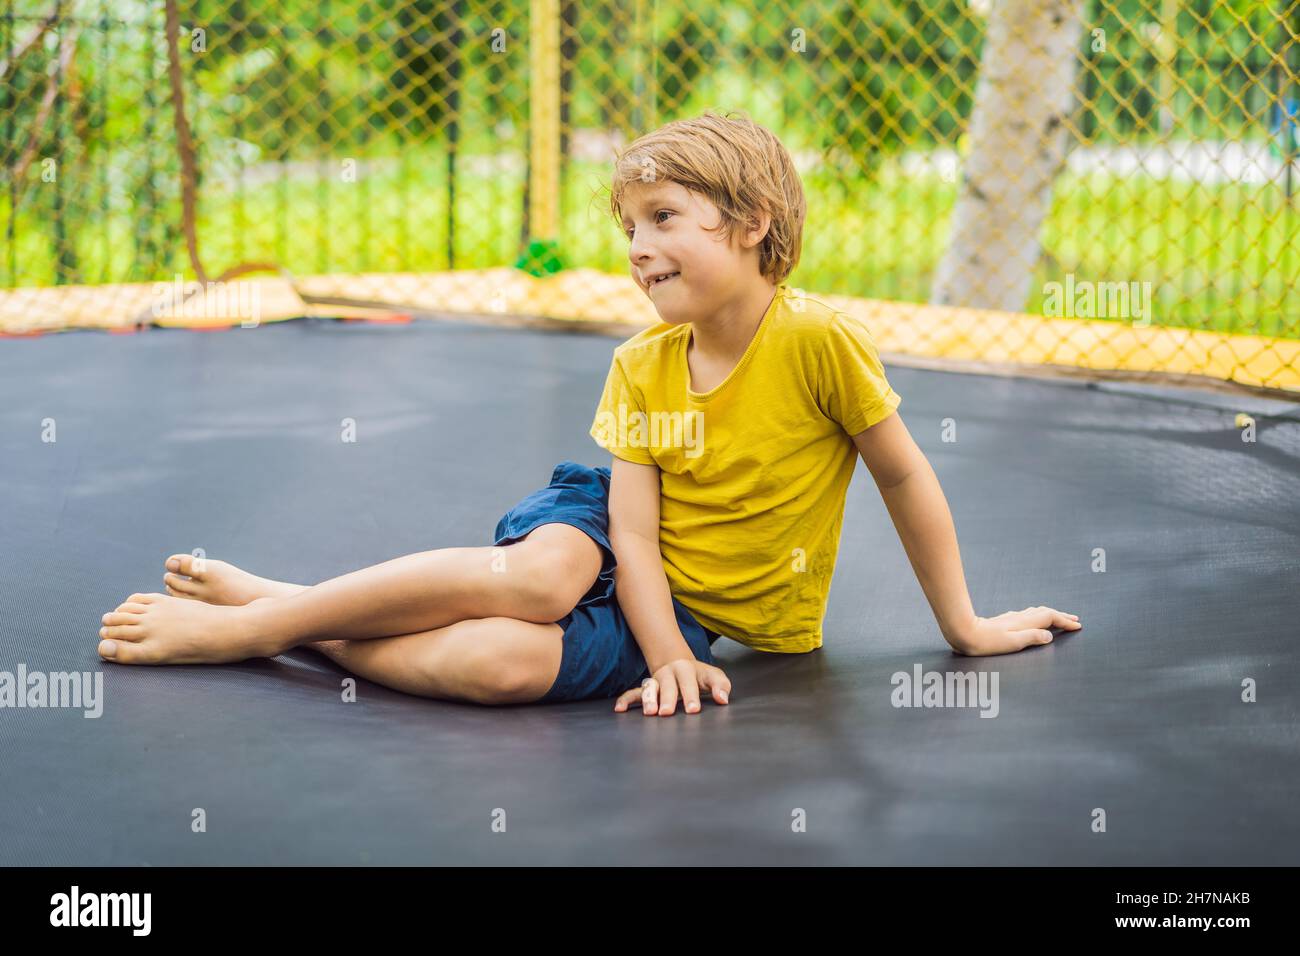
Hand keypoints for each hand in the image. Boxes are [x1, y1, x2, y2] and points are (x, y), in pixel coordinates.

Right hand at [613, 658, 730, 715]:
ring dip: (649, 699)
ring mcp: (656, 681)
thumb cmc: (698, 675)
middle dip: (668, 698)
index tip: (693, 710)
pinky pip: (634, 693)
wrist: (677, 663)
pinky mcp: (646, 688)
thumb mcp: (713, 676)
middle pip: (668, 685)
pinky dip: (626, 699)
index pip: (690, 682)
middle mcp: (670, 674)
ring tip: (650, 713)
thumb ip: (721, 686)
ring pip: (650, 688)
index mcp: (688, 670)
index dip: (691, 695)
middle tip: (668, 712)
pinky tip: (620, 708)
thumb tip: (723, 699)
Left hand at [952, 606, 1081, 655]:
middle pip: (1045, 612)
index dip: (1065, 622)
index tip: (1078, 626)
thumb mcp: (1012, 643)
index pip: (1050, 618)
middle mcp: (1020, 617)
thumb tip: (1048, 636)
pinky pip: (1028, 614)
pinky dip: (1038, 615)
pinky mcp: (1005, 621)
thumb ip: (1031, 637)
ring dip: (1050, 614)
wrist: (965, 633)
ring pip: (1036, 612)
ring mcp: (1012, 618)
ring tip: (1059, 618)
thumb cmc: (987, 642)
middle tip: (1075, 620)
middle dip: (1061, 616)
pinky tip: (1034, 619)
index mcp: (1025, 622)